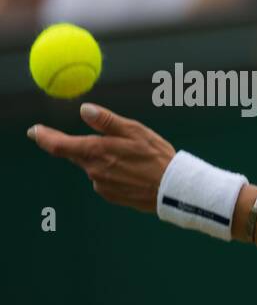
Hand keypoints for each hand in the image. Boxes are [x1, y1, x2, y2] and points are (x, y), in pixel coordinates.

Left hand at [28, 104, 175, 213]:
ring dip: (103, 159)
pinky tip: (133, 172)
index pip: (58, 145)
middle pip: (77, 154)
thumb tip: (85, 109)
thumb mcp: (136, 132)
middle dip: (84, 146)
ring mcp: (101, 184)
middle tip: (103, 141)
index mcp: (96, 151)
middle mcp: (93, 170)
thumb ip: (107, 121)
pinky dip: (113, 173)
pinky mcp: (110, 195)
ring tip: (132, 159)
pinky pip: (104, 179)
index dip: (44, 137)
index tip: (34, 131)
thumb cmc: (158, 158)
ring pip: (93, 166)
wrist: (174, 190)